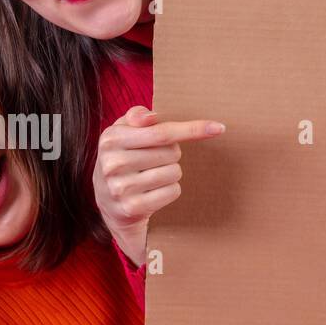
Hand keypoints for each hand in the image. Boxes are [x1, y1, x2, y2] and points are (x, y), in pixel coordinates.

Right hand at [92, 106, 224, 265]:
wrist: (107, 204)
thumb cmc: (122, 159)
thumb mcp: (122, 132)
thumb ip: (135, 116)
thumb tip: (149, 117)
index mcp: (110, 139)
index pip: (161, 133)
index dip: (191, 129)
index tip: (218, 128)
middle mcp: (112, 163)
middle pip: (171, 152)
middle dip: (170, 154)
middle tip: (154, 160)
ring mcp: (121, 188)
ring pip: (174, 172)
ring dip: (170, 173)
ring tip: (151, 176)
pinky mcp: (132, 208)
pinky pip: (172, 192)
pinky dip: (169, 191)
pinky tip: (153, 192)